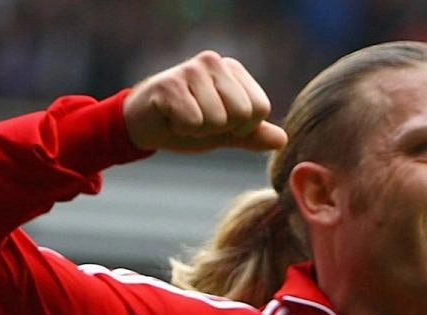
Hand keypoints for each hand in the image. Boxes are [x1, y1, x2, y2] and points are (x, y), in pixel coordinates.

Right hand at [123, 51, 288, 153]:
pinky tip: (171, 116)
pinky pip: (193, 121)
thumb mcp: (225, 132)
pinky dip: (182, 128)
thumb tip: (282, 140)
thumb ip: (253, 135)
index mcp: (233, 70)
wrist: (144, 125)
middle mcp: (214, 62)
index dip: (243, 127)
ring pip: (217, 119)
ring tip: (184, 117)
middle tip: (200, 120)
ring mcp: (191, 70)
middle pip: (242, 113)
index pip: (261, 108)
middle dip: (221, 129)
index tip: (221, 122)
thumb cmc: (186, 124)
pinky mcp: (170, 84)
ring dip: (199, 129)